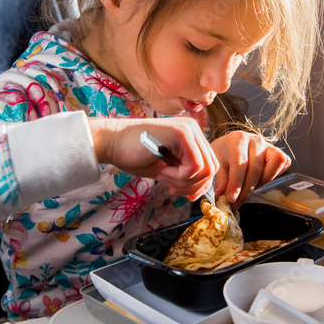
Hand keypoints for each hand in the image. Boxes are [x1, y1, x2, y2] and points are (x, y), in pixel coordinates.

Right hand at [87, 117, 217, 199]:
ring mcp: (189, 129)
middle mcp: (194, 130)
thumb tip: (198, 193)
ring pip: (206, 169)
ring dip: (184, 182)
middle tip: (171, 188)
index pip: (209, 166)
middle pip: (211, 169)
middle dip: (193, 186)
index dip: (197, 185)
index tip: (176, 191)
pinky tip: (162, 172)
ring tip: (164, 177)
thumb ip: (183, 177)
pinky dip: (179, 177)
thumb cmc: (133, 156)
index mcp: (191, 137)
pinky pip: (194, 166)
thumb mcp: (165, 169)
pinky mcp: (182, 133)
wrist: (112, 143)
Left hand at [209, 131, 290, 207]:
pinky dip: (272, 176)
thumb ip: (220, 180)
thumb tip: (223, 196)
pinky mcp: (277, 152)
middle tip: (235, 204)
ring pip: (274, 166)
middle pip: (256, 169)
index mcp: (238, 139)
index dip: (236, 184)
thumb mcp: (216, 164)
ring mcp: (269, 145)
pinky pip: (282, 165)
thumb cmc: (222, 153)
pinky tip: (258, 182)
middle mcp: (256, 140)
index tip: (231, 199)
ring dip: (261, 183)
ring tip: (247, 190)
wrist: (229, 145)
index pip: (240, 163)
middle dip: (246, 191)